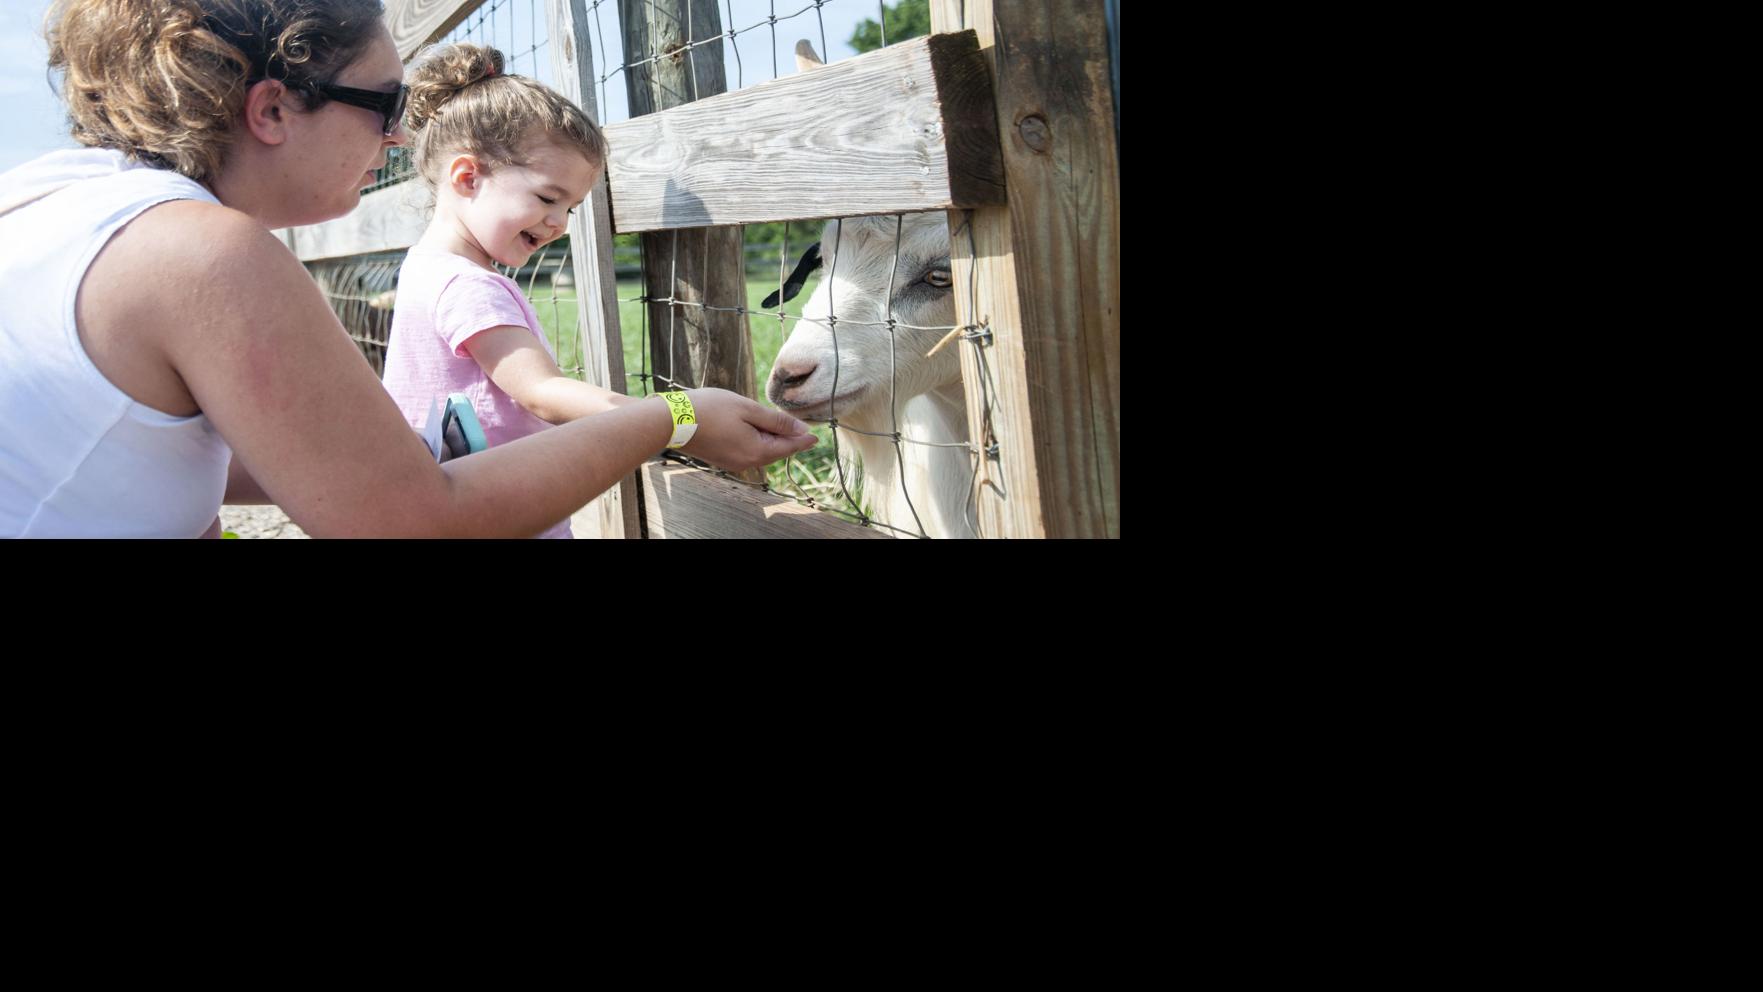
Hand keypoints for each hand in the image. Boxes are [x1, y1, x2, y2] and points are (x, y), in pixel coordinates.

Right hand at [674, 388, 817, 471]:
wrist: (672, 421)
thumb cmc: (710, 409)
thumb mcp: (747, 409)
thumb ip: (776, 421)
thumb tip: (800, 429)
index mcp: (757, 451)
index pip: (789, 446)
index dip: (804, 438)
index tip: (817, 435)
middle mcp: (748, 462)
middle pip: (776, 449)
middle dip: (789, 438)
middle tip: (802, 427)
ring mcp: (734, 463)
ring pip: (762, 449)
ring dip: (771, 437)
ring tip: (779, 423)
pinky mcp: (723, 459)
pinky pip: (748, 450)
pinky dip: (756, 439)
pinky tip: (755, 427)